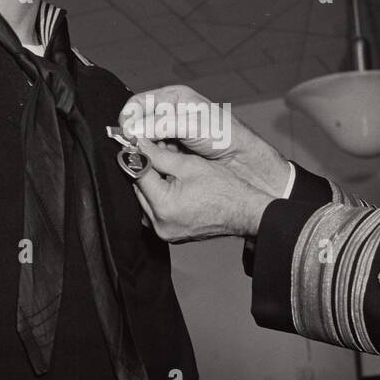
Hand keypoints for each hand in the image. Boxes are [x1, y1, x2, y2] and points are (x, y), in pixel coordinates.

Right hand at [118, 84, 291, 196]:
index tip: (126, 134)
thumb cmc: (227, 136)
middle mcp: (170, 113)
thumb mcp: (192, 125)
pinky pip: (155, 156)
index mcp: (174, 97)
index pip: (138, 103)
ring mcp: (172, 134)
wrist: (246, 162)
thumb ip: (160, 125)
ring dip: (146, 151)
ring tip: (156, 158)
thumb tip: (130, 129)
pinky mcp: (174, 153)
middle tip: (139, 150)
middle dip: (137, 137)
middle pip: (139, 123)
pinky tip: (163, 166)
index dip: (129, 118)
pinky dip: (155, 161)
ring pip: (145, 141)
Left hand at [131, 138, 276, 241]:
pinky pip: (156, 213)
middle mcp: (160, 224)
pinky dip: (160, 199)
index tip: (135, 145)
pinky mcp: (171, 235)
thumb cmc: (224, 189)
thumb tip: (138, 145)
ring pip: (146, 201)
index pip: (137, 174)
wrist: (244, 211)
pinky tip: (172, 187)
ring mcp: (165, 232)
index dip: (137, 156)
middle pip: (139, 189)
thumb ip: (159, 154)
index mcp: (163, 206)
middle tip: (155, 155)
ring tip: (168, 172)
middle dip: (145, 171)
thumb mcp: (189, 164)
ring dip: (152, 185)